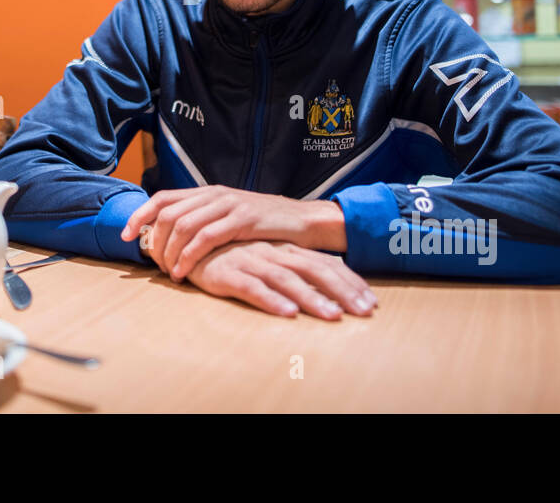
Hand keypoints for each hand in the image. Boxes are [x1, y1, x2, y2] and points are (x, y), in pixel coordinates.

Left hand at [120, 185, 337, 280]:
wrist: (302, 222)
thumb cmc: (264, 226)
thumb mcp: (230, 217)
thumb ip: (205, 221)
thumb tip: (172, 237)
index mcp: (207, 192)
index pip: (163, 197)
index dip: (140, 215)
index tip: (124, 235)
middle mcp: (214, 194)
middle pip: (168, 213)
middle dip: (153, 240)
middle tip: (152, 264)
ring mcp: (228, 205)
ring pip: (183, 226)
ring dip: (169, 252)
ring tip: (168, 272)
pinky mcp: (242, 220)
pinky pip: (205, 238)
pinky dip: (188, 256)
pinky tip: (183, 272)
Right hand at [184, 241, 377, 318]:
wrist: (188, 242)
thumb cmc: (232, 255)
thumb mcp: (267, 258)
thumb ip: (294, 269)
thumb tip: (328, 288)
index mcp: (285, 250)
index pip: (326, 263)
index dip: (350, 282)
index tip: (371, 303)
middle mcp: (273, 252)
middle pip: (314, 269)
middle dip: (343, 291)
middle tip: (364, 311)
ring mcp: (251, 261)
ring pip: (287, 279)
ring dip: (312, 298)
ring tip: (332, 315)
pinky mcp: (228, 273)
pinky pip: (252, 288)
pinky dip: (271, 300)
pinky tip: (287, 313)